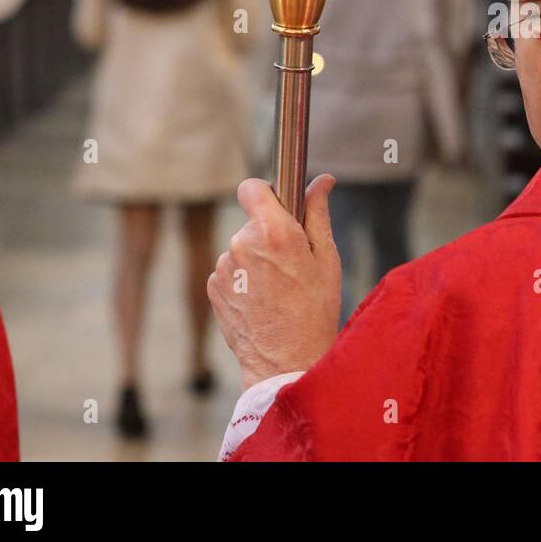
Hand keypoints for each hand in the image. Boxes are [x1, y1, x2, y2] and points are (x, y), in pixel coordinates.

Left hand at [208, 174, 340, 389]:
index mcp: (273, 231)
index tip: (279, 206)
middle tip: (292, 263)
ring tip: (277, 289)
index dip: (266, 192)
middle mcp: (241, 243)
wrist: (285, 361)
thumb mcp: (327, 258)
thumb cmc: (314, 309)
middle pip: (252, 222)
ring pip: (241, 248)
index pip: (252, 187)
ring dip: (255, 259)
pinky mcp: (213, 287)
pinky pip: (230, 271)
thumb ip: (318, 213)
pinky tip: (262, 301)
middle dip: (270, 234)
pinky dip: (244, 280)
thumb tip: (322, 181)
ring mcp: (223, 266)